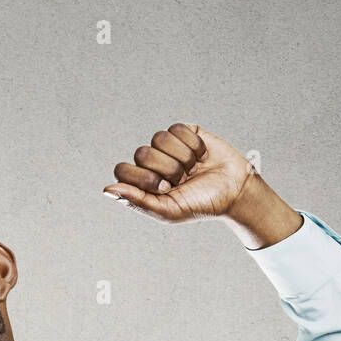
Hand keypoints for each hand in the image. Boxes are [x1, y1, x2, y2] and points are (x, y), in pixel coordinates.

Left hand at [102, 121, 300, 247]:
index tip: (165, 189)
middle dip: (167, 169)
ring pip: (159, 138)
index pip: (122, 170)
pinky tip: (201, 156)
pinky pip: (177, 129)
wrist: (233, 191)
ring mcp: (166, 146)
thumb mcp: (168, 211)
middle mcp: (150, 162)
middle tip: (182, 180)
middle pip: (141, 153)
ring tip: (193, 169)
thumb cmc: (199, 205)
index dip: (143, 178)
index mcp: (141, 183)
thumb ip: (136, 200)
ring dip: (181, 157)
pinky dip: (192, 145)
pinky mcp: (184, 132)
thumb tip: (106, 190)